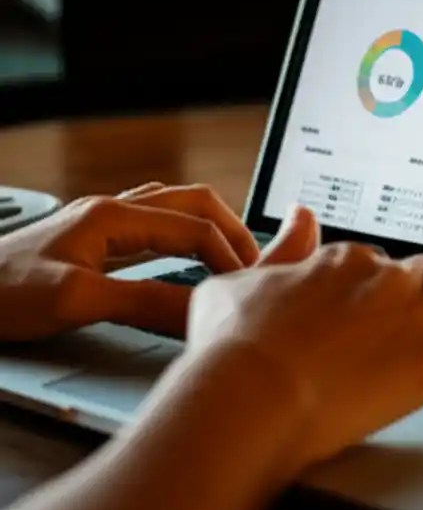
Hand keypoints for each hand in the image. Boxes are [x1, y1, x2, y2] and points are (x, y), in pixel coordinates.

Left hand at [0, 183, 258, 341]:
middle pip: (194, 202)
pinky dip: (183, 235)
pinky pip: (153, 224)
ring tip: (232, 259)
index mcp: (112, 217)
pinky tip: (183, 257)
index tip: (250, 287)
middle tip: (257, 267)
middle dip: (232, 232)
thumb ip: (146, 301)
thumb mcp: (79, 301)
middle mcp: (110, 210)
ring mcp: (98, 222)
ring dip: (210, 228)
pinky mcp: (88, 240)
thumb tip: (204, 307)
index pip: (196, 226)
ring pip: (175, 208)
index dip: (230, 256)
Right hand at [181, 205, 422, 474]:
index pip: (375, 261)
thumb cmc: (231, 350)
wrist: (248, 398)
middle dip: (421, 291)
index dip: (374, 287)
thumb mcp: (235, 284)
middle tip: (411, 319)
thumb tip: (298, 216)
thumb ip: (277, 250)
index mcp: (342, 260)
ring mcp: (414, 317)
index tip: (371, 303)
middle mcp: (385, 278)